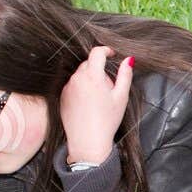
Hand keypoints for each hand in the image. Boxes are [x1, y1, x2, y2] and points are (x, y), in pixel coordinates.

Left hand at [59, 46, 133, 165]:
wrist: (88, 141)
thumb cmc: (107, 120)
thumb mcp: (121, 97)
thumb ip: (125, 75)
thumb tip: (128, 60)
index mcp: (92, 76)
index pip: (97, 52)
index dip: (106, 50)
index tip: (111, 54)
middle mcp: (77, 78)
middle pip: (89, 64)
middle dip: (99, 70)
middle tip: (109, 87)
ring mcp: (68, 87)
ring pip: (80, 75)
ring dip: (90, 79)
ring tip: (98, 99)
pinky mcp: (63, 96)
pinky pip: (73, 85)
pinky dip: (81, 89)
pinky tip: (88, 104)